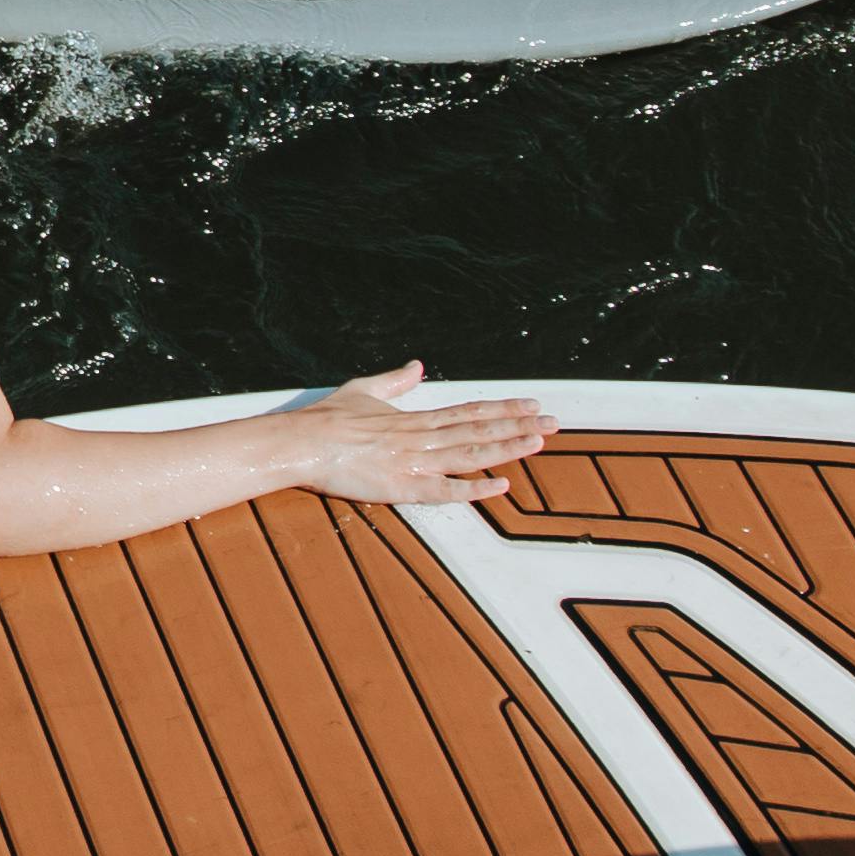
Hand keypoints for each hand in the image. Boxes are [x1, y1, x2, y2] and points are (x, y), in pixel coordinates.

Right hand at [284, 365, 556, 509]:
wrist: (300, 443)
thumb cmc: (326, 420)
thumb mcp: (363, 391)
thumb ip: (394, 382)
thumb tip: (416, 366)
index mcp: (414, 418)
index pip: (469, 411)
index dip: (503, 409)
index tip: (531, 405)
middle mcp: (421, 438)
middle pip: (479, 430)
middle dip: (518, 426)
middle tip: (553, 423)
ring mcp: (413, 462)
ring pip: (469, 453)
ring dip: (506, 448)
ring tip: (537, 442)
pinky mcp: (401, 486)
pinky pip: (444, 489)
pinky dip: (473, 487)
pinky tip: (499, 484)